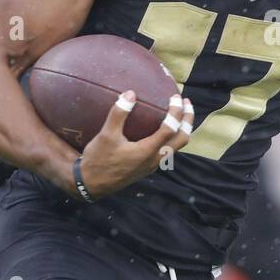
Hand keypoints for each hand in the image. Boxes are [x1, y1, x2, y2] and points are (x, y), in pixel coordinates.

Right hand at [75, 91, 192, 199]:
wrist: (91, 185)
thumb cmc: (98, 160)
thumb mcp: (106, 135)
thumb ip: (118, 114)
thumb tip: (130, 94)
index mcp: (148, 151)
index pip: (171, 129)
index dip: (176, 112)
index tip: (175, 97)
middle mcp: (155, 160)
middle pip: (182, 139)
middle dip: (188, 120)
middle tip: (186, 102)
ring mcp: (152, 165)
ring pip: (176, 147)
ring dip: (181, 129)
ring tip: (179, 114)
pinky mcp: (147, 168)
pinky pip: (167, 151)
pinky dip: (171, 137)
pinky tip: (160, 129)